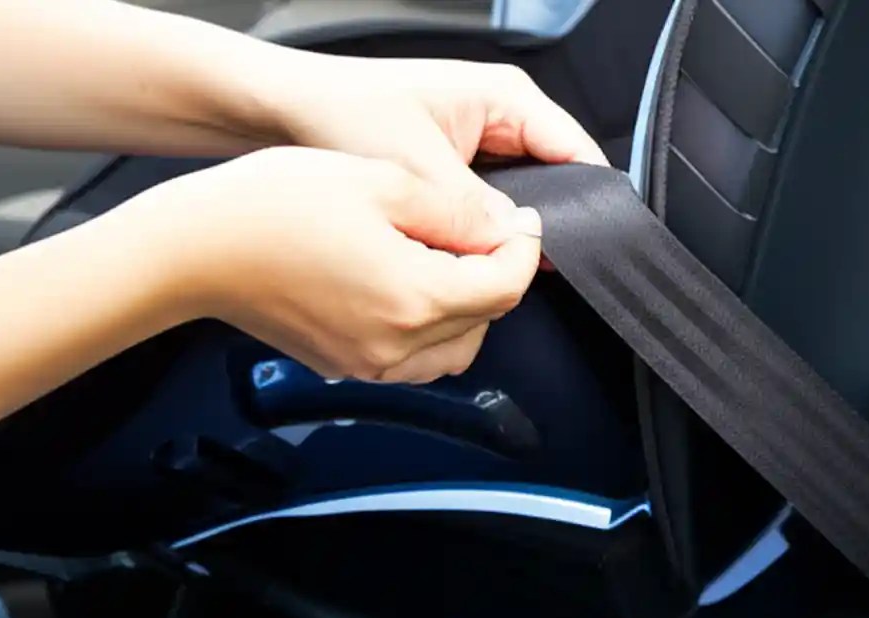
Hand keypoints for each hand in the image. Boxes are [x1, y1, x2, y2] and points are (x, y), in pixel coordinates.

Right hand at [102, 147, 541, 382]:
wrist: (193, 248)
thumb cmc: (268, 208)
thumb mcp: (381, 182)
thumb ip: (455, 212)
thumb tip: (502, 230)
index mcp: (414, 298)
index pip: (507, 287)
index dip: (524, 249)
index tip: (520, 221)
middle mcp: (395, 346)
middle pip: (486, 321)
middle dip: (495, 275)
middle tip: (479, 231)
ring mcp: (367, 364)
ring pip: (454, 350)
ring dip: (465, 308)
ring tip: (441, 258)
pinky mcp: (342, 366)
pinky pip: (411, 359)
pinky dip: (426, 328)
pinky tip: (404, 285)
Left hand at [273, 56, 606, 254]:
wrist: (282, 111)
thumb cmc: (340, 110)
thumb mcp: (416, 167)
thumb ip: (471, 211)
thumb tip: (514, 247)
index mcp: (508, 99)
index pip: (579, 156)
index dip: (587, 207)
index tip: (583, 252)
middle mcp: (500, 118)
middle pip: (552, 184)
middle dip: (539, 227)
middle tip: (519, 267)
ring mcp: (477, 143)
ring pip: (516, 202)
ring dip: (501, 233)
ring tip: (486, 262)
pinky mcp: (452, 168)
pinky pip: (483, 208)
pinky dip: (474, 233)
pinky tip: (460, 255)